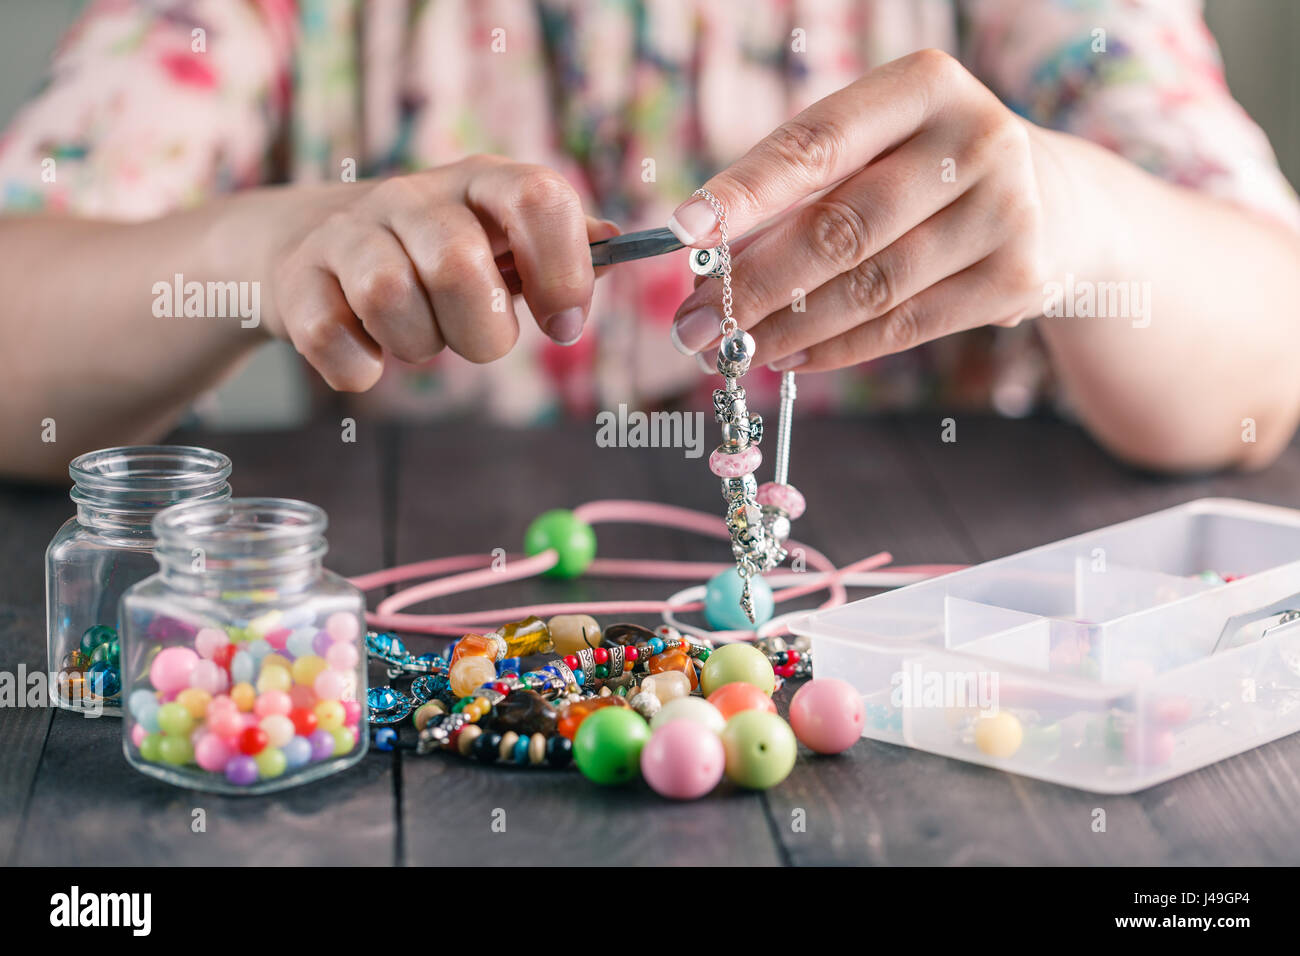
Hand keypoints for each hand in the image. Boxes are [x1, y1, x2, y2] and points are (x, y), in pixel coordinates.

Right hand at [266, 155, 614, 390]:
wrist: (310, 245)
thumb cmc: (432, 252)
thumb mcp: (500, 235)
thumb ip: (559, 243)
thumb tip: (618, 242)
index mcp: (481, 182)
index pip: (537, 197)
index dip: (562, 270)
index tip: (563, 325)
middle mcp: (413, 197)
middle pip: (457, 264)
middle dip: (481, 331)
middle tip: (479, 337)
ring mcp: (348, 233)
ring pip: (390, 299)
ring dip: (419, 346)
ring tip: (419, 337)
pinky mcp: (298, 280)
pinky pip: (333, 339)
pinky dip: (359, 367)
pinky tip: (368, 355)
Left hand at [668, 49, 1058, 371]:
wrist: (1056, 201)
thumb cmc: (929, 169)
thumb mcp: (877, 149)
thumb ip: (804, 189)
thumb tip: (712, 259)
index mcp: (926, 86)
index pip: (817, 144)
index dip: (745, 191)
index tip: (684, 231)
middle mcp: (976, 140)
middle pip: (840, 227)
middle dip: (753, 284)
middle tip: (693, 324)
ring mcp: (1006, 211)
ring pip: (869, 287)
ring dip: (787, 328)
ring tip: (731, 350)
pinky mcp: (1018, 278)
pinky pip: (905, 326)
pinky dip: (836, 349)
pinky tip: (789, 358)